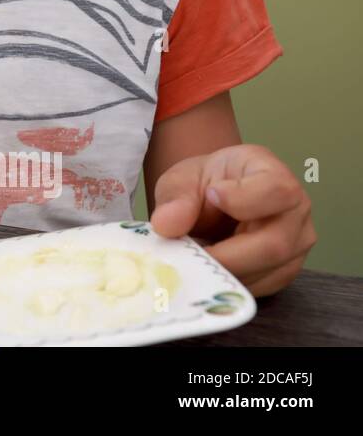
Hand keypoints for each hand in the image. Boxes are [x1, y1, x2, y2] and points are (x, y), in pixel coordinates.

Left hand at [150, 144, 315, 296]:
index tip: (211, 196)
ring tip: (193, 260)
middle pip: (274, 243)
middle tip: (189, 254)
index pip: (276, 190)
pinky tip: (206, 270)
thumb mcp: (183, 179)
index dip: (243, 199)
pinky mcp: (284, 271)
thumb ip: (176, 197)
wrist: (215, 199)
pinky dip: (228, 283)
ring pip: (267, 271)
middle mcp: (296, 210)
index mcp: (274, 174)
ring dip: (223, 270)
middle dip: (226, 255)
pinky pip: (260, 286)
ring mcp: (296, 244)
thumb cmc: (205, 182)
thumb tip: (166, 226)